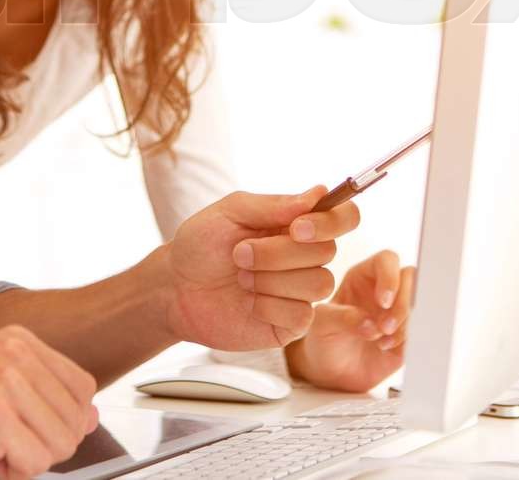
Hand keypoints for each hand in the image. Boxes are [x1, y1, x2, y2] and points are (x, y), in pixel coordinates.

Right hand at [0, 325, 98, 479]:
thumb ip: (41, 397)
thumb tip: (91, 418)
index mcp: (16, 339)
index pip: (81, 387)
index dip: (61, 421)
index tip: (25, 428)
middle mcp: (14, 352)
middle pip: (75, 420)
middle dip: (43, 445)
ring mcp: (4, 382)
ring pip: (59, 445)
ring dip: (25, 460)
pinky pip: (34, 463)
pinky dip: (11, 474)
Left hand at [164, 187, 359, 350]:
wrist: (175, 288)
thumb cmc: (201, 245)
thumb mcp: (229, 212)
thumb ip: (272, 204)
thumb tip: (318, 194)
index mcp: (296, 225)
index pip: (344, 217)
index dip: (331, 222)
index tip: (296, 227)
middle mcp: (305, 257)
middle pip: (327, 252)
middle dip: (278, 252)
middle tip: (239, 253)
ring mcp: (300, 291)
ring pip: (319, 284)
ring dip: (272, 279)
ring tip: (242, 277)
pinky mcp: (291, 323)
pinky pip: (302, 314)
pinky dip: (269, 306)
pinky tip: (249, 302)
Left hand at [287, 250, 415, 392]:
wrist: (332, 372)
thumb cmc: (324, 338)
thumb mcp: (323, 324)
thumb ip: (344, 318)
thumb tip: (371, 323)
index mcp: (363, 276)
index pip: (387, 260)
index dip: (390, 276)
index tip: (382, 301)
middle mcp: (385, 290)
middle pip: (411, 280)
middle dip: (402, 304)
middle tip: (385, 327)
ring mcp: (399, 312)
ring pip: (419, 305)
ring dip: (405, 324)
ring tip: (381, 341)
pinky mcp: (409, 335)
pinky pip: (422, 331)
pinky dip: (407, 340)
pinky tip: (385, 348)